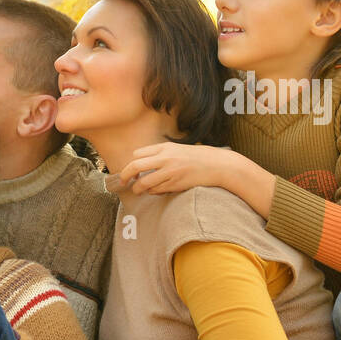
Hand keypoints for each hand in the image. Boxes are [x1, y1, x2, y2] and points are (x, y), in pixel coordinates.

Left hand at [117, 142, 231, 195]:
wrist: (218, 165)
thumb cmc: (197, 158)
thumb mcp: (178, 149)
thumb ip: (161, 154)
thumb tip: (143, 164)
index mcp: (165, 147)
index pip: (138, 155)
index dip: (131, 163)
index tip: (130, 170)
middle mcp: (166, 158)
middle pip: (135, 166)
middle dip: (125, 176)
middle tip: (122, 182)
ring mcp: (170, 172)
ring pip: (144, 182)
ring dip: (138, 188)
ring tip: (137, 190)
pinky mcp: (176, 184)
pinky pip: (157, 190)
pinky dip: (153, 192)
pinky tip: (156, 190)